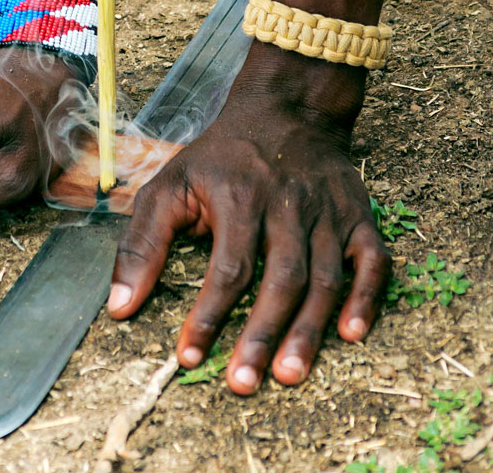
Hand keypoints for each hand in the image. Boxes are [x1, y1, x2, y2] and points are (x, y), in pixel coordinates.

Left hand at [107, 46, 389, 393]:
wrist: (287, 108)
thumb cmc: (220, 156)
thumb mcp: (169, 184)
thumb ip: (142, 244)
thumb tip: (119, 307)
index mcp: (239, 196)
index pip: (227, 267)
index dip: (208, 314)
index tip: (188, 356)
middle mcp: (287, 205)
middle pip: (280, 278)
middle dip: (261, 334)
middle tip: (243, 384)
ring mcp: (328, 212)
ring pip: (324, 277)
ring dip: (309, 329)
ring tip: (290, 374)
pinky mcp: (358, 216)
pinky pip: (373, 261)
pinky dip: (367, 297)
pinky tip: (352, 333)